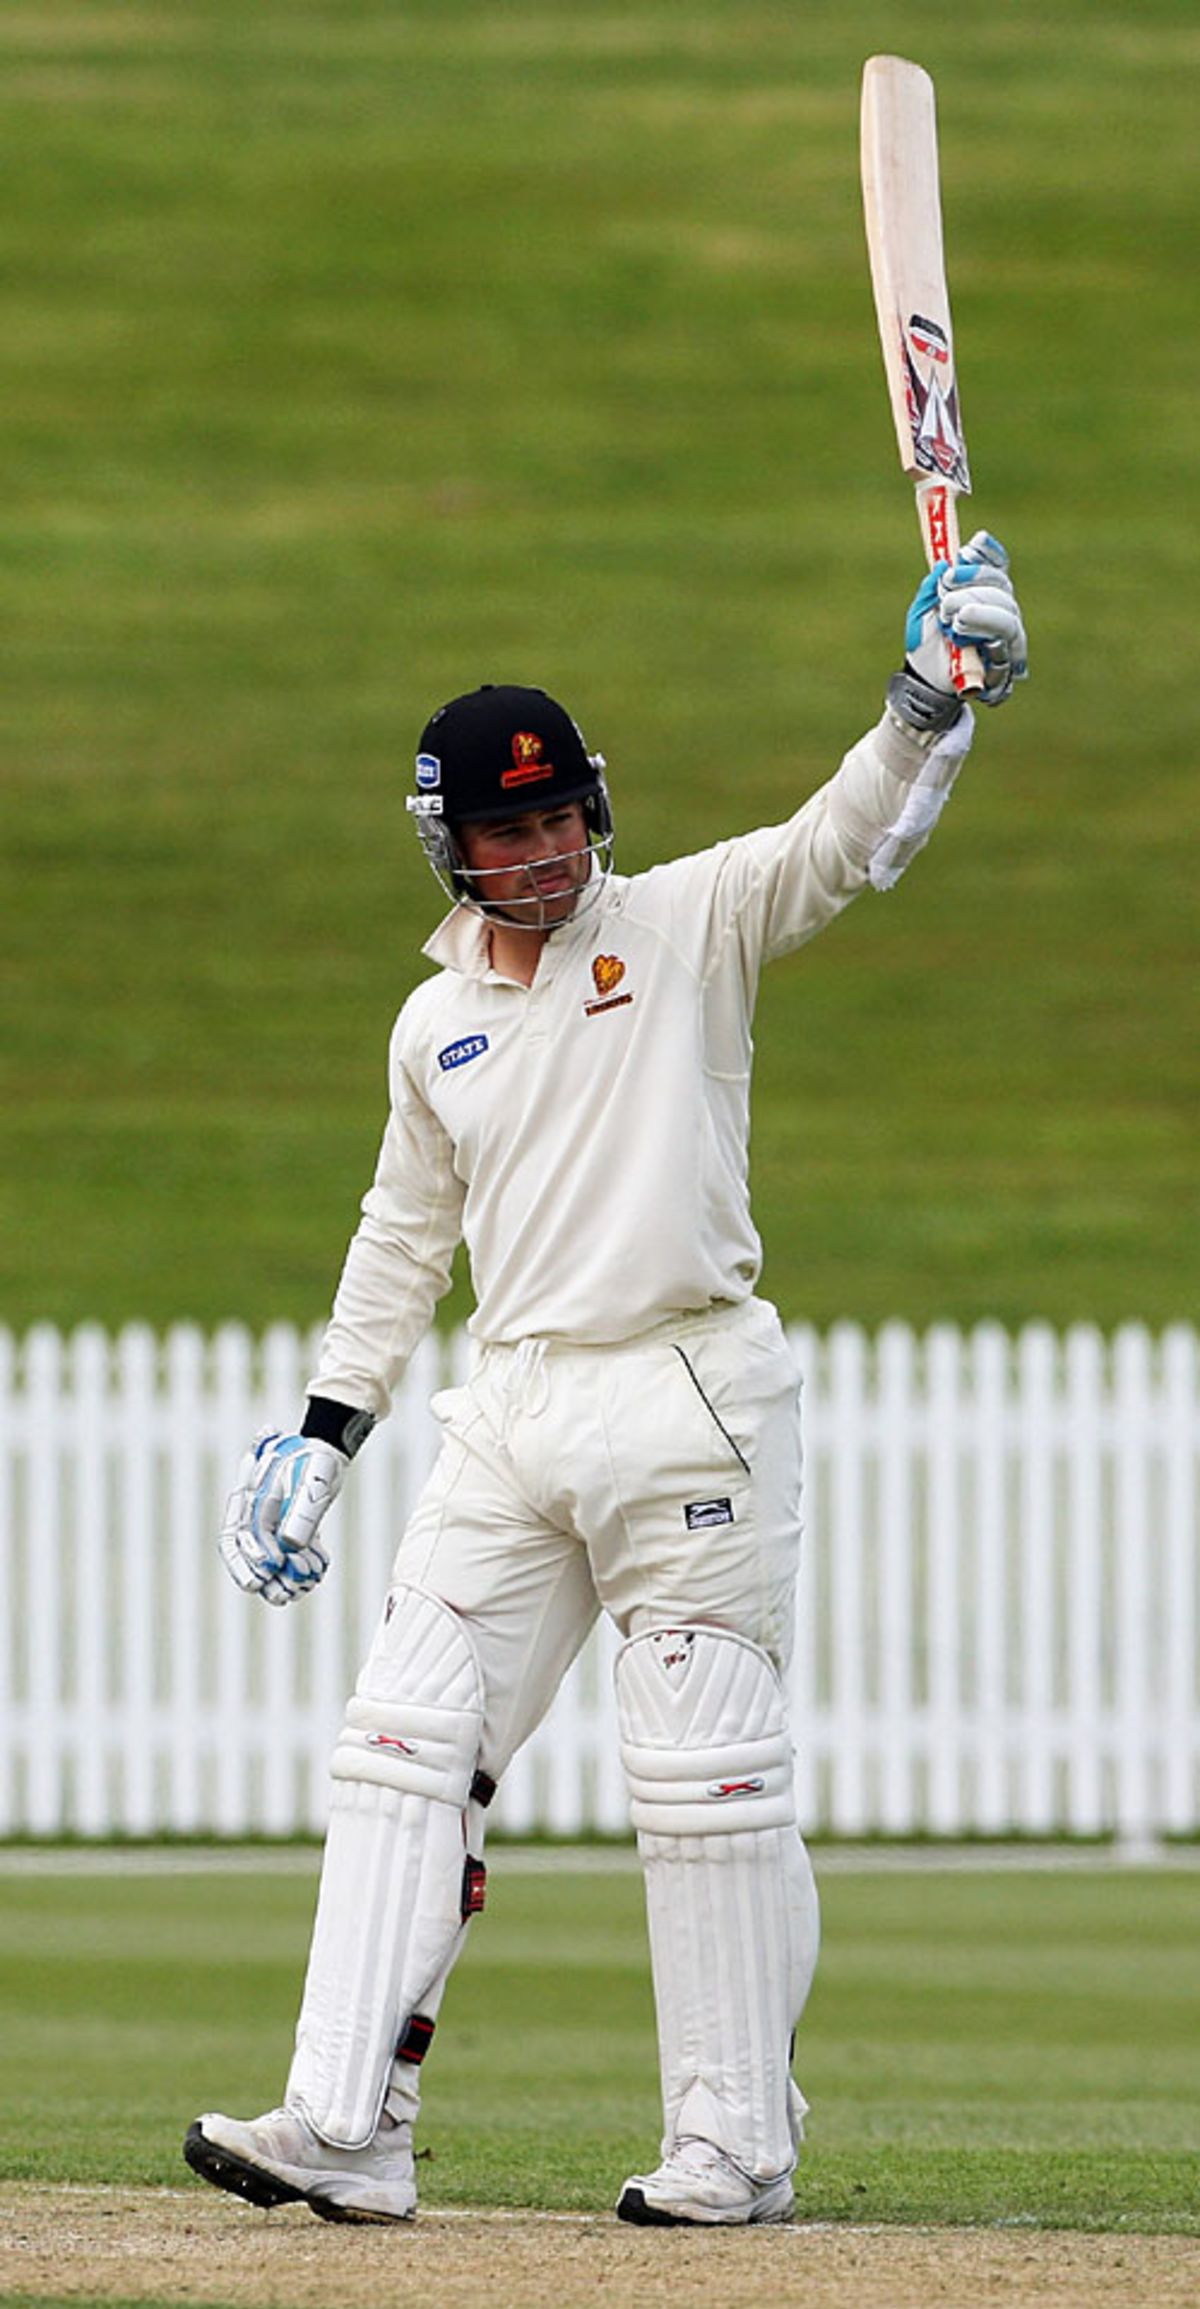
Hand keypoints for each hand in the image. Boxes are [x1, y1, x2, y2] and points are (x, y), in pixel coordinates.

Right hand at [217, 1428, 345, 1606]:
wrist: (327, 1456)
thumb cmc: (316, 1463)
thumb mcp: (313, 1482)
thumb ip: (301, 1512)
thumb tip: (291, 1545)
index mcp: (248, 1501)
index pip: (237, 1538)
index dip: (252, 1556)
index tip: (274, 1566)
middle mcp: (252, 1519)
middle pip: (244, 1559)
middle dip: (262, 1580)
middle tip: (284, 1594)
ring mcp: (268, 1531)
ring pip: (266, 1568)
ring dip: (284, 1582)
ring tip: (307, 1583)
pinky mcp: (285, 1540)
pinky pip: (286, 1565)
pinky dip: (301, 1574)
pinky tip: (320, 1570)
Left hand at [905, 531, 1027, 705]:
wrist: (923, 681)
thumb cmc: (926, 642)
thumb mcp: (921, 612)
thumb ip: (930, 588)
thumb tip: (942, 565)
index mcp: (982, 593)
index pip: (996, 567)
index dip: (988, 554)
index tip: (971, 546)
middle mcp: (1000, 611)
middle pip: (1002, 586)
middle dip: (974, 582)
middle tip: (946, 588)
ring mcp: (1006, 637)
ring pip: (1007, 614)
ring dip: (979, 610)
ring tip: (951, 615)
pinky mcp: (1005, 663)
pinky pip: (1005, 645)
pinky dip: (983, 636)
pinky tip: (961, 634)